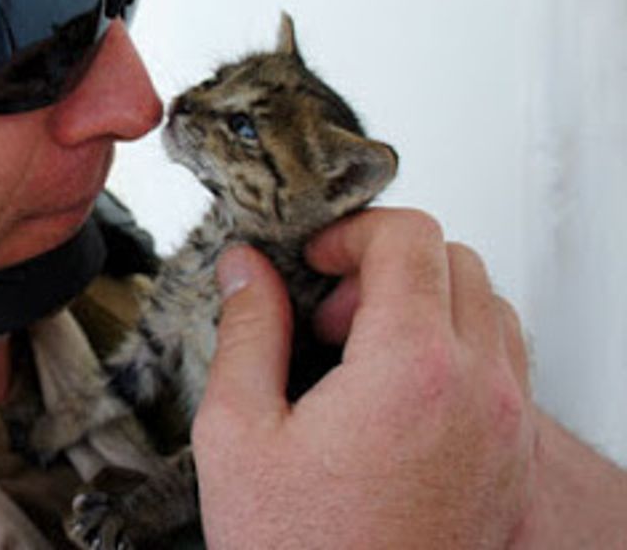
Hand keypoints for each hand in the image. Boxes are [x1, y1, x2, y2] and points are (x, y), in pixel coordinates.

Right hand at [192, 208, 535, 547]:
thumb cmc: (298, 549)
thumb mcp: (237, 432)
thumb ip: (246, 331)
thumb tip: (245, 269)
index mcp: (412, 368)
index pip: (410, 237)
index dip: (350, 232)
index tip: (313, 261)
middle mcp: (481, 390)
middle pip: (457, 261)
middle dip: (387, 267)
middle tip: (330, 314)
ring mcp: (508, 427)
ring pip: (488, 309)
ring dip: (427, 306)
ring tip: (362, 357)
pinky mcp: (514, 460)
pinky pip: (505, 365)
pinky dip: (456, 351)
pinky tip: (395, 396)